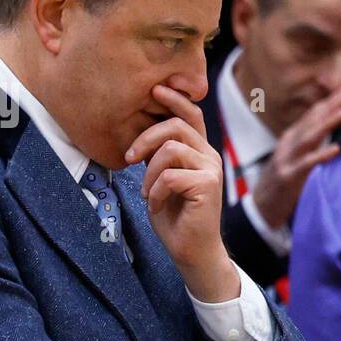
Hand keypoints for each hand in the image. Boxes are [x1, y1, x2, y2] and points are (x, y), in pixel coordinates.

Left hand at [126, 84, 238, 300]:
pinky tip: (158, 205)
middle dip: (146, 136)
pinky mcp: (208, 185)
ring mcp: (211, 169)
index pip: (191, 114)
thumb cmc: (175, 217)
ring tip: (149, 192)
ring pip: (171, 149)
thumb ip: (159, 155)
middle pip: (177, 125)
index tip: (155, 89)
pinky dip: (157, 191)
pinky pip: (170, 175)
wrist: (191, 250)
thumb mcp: (161, 178)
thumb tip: (141, 133)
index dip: (174, 99)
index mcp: (199, 151)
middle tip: (130, 156)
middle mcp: (209, 156)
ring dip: (150, 172)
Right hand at [251, 87, 340, 228]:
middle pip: (310, 122)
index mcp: (289, 140)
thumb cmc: (280, 182)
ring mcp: (287, 160)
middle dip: (328, 106)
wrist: (259, 208)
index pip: (310, 117)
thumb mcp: (293, 158)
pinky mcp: (289, 177)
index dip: (326, 103)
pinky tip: (336, 149)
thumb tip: (324, 130)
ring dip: (325, 124)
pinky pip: (307, 164)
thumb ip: (307, 144)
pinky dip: (321, 155)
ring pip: (308, 138)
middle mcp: (287, 145)